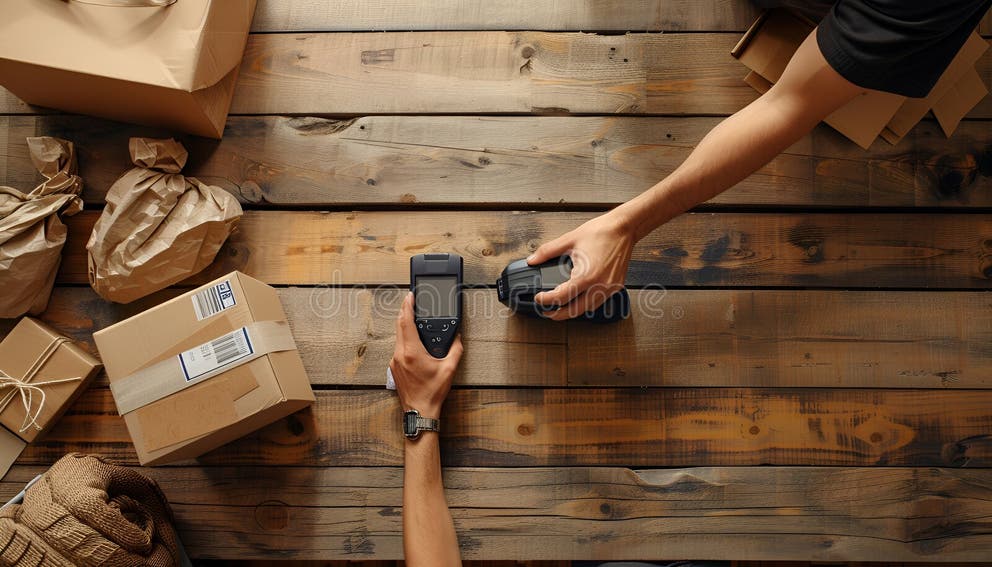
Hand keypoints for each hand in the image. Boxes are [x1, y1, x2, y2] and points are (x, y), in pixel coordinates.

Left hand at [389, 292, 462, 416]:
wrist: (420, 411)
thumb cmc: (432, 393)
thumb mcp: (449, 369)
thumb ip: (455, 350)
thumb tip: (457, 337)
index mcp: (412, 352)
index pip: (406, 322)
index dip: (408, 306)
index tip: (410, 296)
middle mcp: (400, 355)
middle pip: (399, 326)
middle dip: (405, 311)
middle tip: (410, 301)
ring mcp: (395, 361)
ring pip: (397, 336)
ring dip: (404, 324)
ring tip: (412, 316)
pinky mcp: (394, 367)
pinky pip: (398, 346)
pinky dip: (404, 338)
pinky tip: (412, 338)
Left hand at [529, 211, 634, 320]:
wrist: (623, 228)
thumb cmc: (602, 232)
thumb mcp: (569, 240)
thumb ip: (547, 252)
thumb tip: (533, 259)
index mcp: (586, 276)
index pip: (561, 297)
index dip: (546, 300)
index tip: (539, 298)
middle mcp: (599, 285)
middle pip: (575, 310)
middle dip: (558, 314)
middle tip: (546, 311)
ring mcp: (609, 288)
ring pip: (588, 309)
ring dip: (573, 311)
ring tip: (561, 307)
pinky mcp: (616, 287)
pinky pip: (598, 302)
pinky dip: (586, 304)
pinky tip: (579, 299)